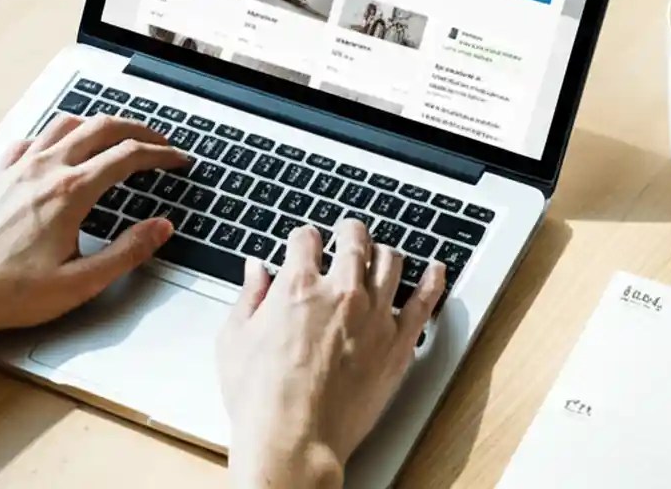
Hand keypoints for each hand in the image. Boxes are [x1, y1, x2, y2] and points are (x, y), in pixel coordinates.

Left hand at [0, 114, 189, 340]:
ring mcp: (18, 168)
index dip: (161, 154)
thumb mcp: (82, 282)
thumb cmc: (12, 292)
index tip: (179, 159)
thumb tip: (161, 227)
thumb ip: (127, 252)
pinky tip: (60, 150)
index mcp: (71, 193)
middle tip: (158, 141)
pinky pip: (32, 139)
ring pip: (66, 124)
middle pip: (102, 128)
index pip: (128, 157)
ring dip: (98, 124)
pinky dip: (57, 136)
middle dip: (138, 129)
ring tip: (116, 136)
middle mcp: (45, 170)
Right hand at [217, 220, 444, 487]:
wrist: (294, 439)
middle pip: (355, 240)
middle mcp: (340, 293)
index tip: (305, 242)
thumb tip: (255, 270)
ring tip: (381, 253)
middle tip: (348, 233)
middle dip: (349, 231)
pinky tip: (436, 271)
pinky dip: (432, 281)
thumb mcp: (234, 340)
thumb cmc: (261, 399)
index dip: (304, 237)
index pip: (306, 239)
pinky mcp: (398, 344)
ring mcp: (374, 316)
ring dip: (383, 252)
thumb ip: (248, 297)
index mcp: (297, 286)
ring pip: (390, 262)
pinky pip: (424, 302)